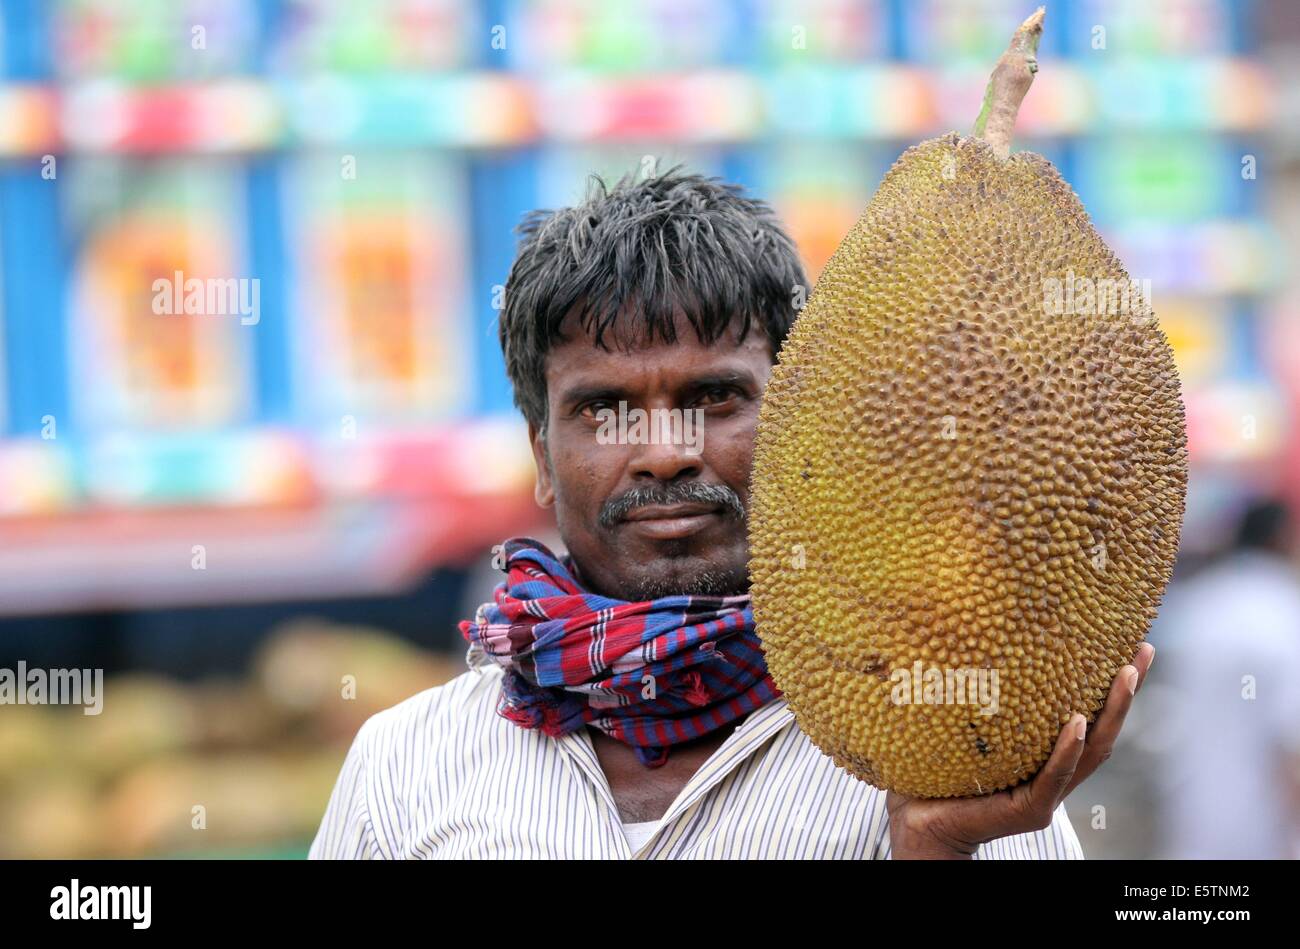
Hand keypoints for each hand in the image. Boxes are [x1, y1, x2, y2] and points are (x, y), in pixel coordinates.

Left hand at [885, 642, 1154, 858]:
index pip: (1088, 716)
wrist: (918, 823)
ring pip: (1090, 751)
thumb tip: (959, 635)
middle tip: (1143, 650)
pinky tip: (1079, 723)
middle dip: (1126, 692)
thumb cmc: (934, 770)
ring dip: (1111, 713)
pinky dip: (1067, 750)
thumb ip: (971, 694)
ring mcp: (1045, 795)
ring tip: (1126, 675)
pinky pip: (1052, 777)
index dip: (1111, 687)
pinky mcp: (1029, 811)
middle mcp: (1052, 775)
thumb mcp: (960, 726)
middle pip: (1102, 730)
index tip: (1130, 645)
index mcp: (1042, 755)